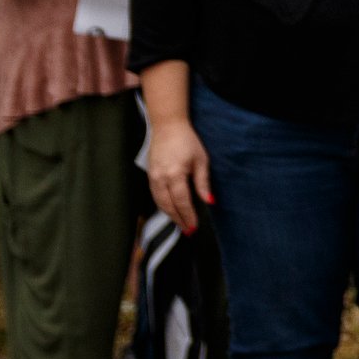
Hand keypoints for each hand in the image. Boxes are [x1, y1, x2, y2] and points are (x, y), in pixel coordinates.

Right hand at [148, 118, 212, 233]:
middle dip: (178, 219)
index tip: (194, 227)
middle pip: (168, 205)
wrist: (167, 127)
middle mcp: (160, 178)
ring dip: (169, 215)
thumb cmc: (187, 141)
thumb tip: (209, 201)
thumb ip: (203, 183)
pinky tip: (170, 210)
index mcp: (175, 174)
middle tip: (188, 231)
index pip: (182, 201)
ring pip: (159, 202)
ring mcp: (152, 177)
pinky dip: (162, 205)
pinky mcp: (149, 175)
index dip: (188, 216)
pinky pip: (155, 195)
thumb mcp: (201, 160)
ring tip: (180, 224)